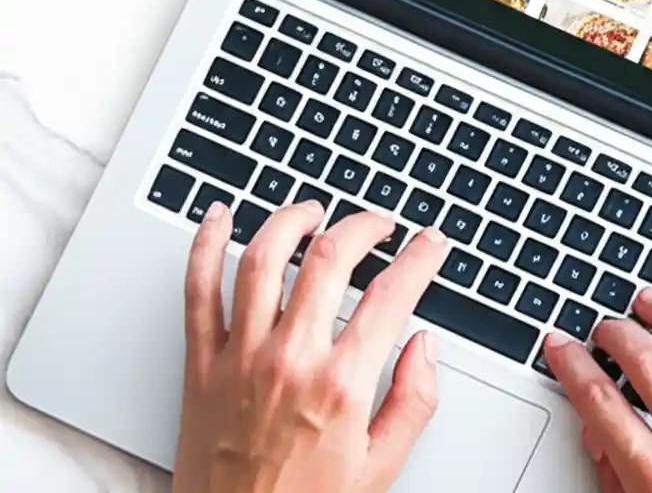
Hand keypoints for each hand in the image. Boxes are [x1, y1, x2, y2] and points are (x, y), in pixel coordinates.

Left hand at [173, 200, 447, 492]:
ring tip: (314, 211)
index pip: (392, 295)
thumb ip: (413, 401)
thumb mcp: (381, 466)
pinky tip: (219, 218)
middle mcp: (290, 359)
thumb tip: (425, 346)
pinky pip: (197, 290)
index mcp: (342, 385)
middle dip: (364, 225)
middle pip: (330, 258)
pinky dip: (205, 244)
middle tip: (379, 223)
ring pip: (264, 258)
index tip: (429, 244)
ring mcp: (240, 357)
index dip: (420, 258)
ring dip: (293, 220)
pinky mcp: (199, 365)